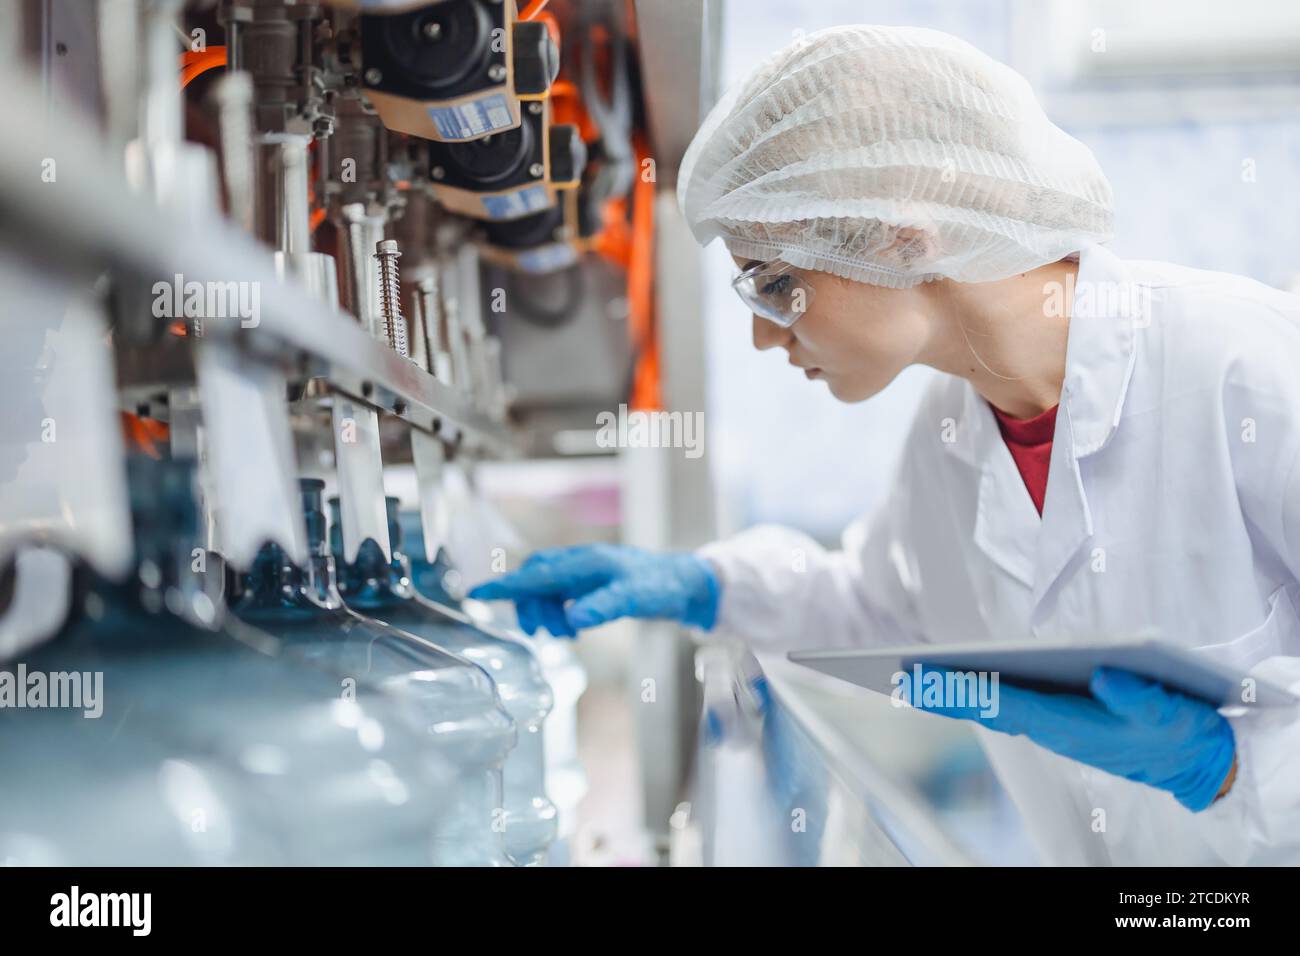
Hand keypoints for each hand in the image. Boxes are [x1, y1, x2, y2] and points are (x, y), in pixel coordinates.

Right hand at [468, 544, 720, 637]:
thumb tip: (572, 619)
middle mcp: (579, 562)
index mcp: (585, 562)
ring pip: (545, 590)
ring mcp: (582, 571)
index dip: (505, 585)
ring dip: (546, 613)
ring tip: (564, 634)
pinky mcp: (588, 582)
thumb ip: (603, 607)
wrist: (684, 581)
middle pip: (534, 581)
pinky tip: (571, 627)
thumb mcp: (634, 599)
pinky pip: (558, 594)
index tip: (476, 593)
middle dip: (530, 607)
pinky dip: (557, 612)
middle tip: (545, 634)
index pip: (535, 574)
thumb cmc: (661, 586)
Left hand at [899, 665, 1236, 811]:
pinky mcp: (1061, 720)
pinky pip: (1010, 706)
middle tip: (898, 677)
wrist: (1197, 763)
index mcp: (1073, 726)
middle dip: (945, 693)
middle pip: (990, 706)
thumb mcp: (1171, 714)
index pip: (1007, 704)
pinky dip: (979, 693)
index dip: (965, 689)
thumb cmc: (1181, 734)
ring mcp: (1056, 726)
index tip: (928, 681)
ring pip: (995, 707)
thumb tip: (1105, 674)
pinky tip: (956, 680)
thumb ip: (1140, 697)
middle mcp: (1056, 729)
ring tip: (913, 676)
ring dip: (955, 694)